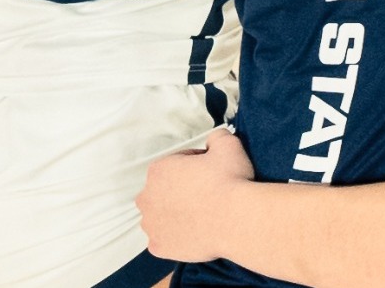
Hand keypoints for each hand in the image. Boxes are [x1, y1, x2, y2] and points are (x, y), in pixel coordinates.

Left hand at [138, 129, 251, 263]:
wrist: (237, 220)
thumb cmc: (231, 181)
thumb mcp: (228, 146)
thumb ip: (217, 137)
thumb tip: (214, 138)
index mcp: (159, 170)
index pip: (175, 165)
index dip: (195, 168)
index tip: (211, 174)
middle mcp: (147, 198)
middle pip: (163, 192)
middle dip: (180, 192)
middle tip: (206, 196)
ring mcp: (151, 225)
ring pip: (160, 217)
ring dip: (174, 216)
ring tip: (200, 217)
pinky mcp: (159, 247)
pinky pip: (164, 241)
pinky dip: (175, 238)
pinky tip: (194, 233)